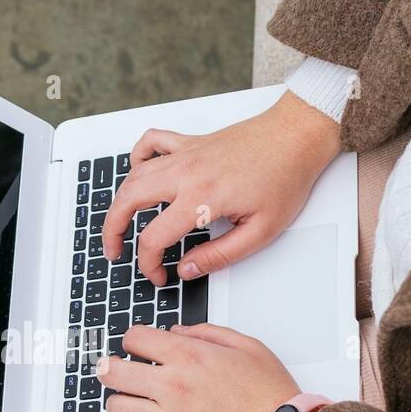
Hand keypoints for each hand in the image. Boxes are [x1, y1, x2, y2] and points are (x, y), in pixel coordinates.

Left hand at [99, 323, 300, 411]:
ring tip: (128, 404)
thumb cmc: (271, 393)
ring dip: (118, 404)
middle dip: (109, 368)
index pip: (135, 338)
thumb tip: (176, 332)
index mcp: (189, 357)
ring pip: (118, 410)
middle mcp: (173, 387)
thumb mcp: (246, 345)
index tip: (136, 346)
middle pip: (114, 372)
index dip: (132, 340)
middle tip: (112, 370)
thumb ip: (207, 333)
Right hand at [102, 91, 341, 285]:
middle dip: (112, 231)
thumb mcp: (261, 231)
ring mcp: (185, 153)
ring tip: (119, 222)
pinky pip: (150, 142)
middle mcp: (186, 173)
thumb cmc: (286, 178)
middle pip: (127, 201)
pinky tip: (141, 173)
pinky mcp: (191, 141)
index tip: (161, 275)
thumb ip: (220, 255)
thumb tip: (188, 269)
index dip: (149, 264)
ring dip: (119, 200)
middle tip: (115, 252)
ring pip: (133, 175)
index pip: (154, 238)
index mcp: (201, 199)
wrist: (298, 136)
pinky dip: (138, 157)